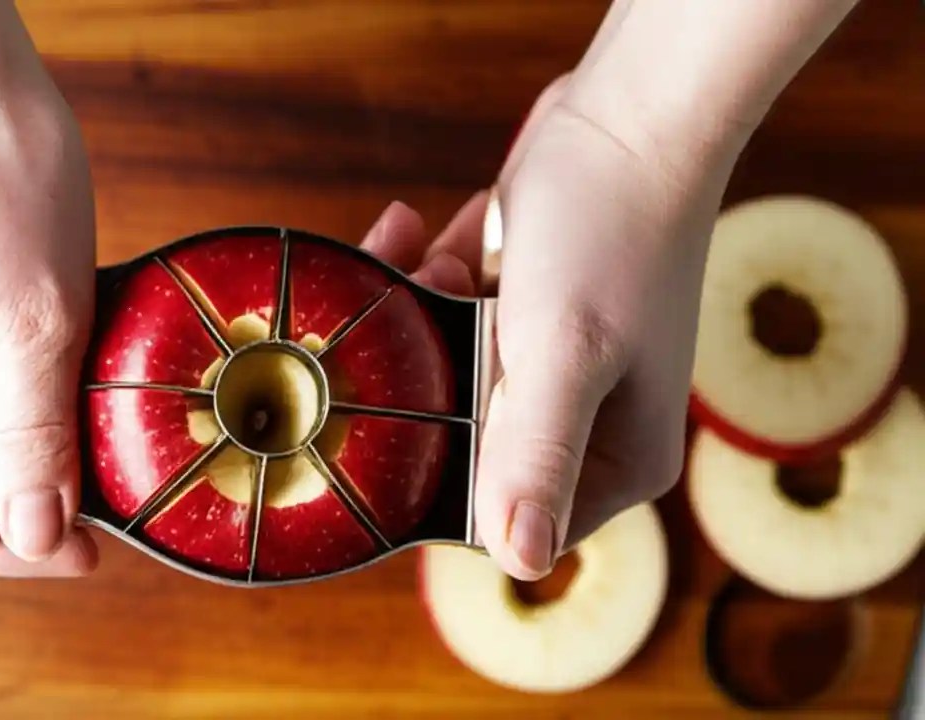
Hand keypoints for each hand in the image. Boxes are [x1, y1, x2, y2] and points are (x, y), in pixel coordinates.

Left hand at [362, 74, 743, 580]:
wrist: (628, 117)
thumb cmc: (611, 234)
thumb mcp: (565, 355)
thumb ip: (535, 458)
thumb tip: (521, 566)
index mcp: (616, 459)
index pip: (504, 517)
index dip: (436, 483)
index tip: (385, 431)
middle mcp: (589, 425)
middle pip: (465, 444)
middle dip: (423, 381)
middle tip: (408, 320)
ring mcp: (553, 368)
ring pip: (447, 376)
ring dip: (422, 317)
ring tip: (436, 262)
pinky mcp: (525, 316)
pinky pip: (454, 322)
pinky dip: (434, 280)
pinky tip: (430, 234)